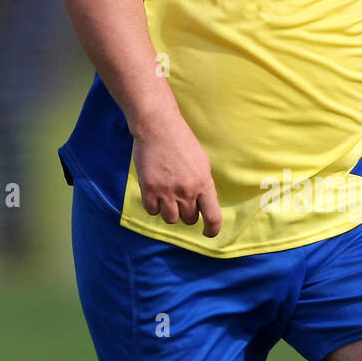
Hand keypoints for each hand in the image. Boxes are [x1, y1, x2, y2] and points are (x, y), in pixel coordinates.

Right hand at [132, 115, 220, 236]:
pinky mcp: (149, 188)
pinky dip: (154, 206)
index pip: (213, 217)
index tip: (208, 233)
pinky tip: (155, 194)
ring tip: (168, 198)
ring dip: (170, 212)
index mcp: (204, 184)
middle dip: (187, 214)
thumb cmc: (182, 142)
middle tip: (181, 201)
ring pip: (170, 219)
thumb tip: (204, 204)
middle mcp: (186, 191)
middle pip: (189, 219)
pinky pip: (152, 211)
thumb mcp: (202, 163)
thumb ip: (204, 185)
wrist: (159, 127)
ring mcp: (166, 191)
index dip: (212, 230)